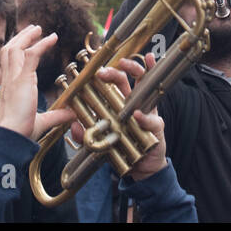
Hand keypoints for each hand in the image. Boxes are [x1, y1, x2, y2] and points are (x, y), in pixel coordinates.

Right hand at [0, 24, 74, 139]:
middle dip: (21, 37)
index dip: (19, 50)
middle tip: (33, 29)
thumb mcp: (42, 121)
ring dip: (27, 36)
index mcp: (10, 87)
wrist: (12, 136)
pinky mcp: (22, 79)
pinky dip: (42, 44)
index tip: (28, 43)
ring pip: (15, 48)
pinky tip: (52, 39)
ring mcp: (14, 78)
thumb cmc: (22, 132)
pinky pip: (31, 55)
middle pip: (10, 50)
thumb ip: (56, 115)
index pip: (11, 61)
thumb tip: (70, 114)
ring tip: (38, 28)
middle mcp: (9, 79)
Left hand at [96, 54, 167, 181]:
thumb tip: (73, 126)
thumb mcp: (99, 140)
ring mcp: (148, 111)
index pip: (118, 80)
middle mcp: (137, 101)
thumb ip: (85, 134)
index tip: (98, 70)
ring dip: (139, 73)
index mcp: (123, 101)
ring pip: (148, 85)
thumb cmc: (122, 148)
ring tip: (132, 68)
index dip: (110, 71)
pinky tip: (137, 114)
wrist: (142, 166)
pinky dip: (144, 117)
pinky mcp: (156, 126)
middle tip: (110, 69)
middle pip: (134, 75)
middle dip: (125, 65)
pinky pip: (152, 119)